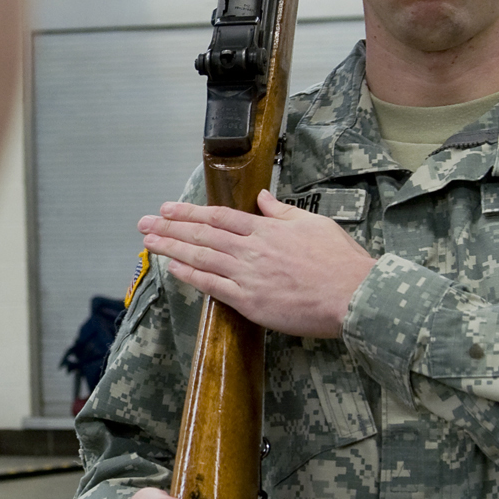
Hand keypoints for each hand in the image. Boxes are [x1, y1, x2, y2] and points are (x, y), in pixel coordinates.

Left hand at [138, 189, 376, 337]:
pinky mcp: (250, 302)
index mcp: (266, 229)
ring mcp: (248, 275)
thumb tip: (261, 197)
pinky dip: (189, 276)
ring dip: (171, 248)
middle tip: (144, 222)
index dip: (190, 212)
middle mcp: (252, 249)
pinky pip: (212, 286)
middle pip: (202, 234)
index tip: (168, 208)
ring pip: (201, 257)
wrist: (353, 295)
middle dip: (170, 227)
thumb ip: (282, 211)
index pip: (219, 216)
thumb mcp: (313, 223)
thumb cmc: (339, 261)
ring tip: (148, 242)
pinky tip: (171, 268)